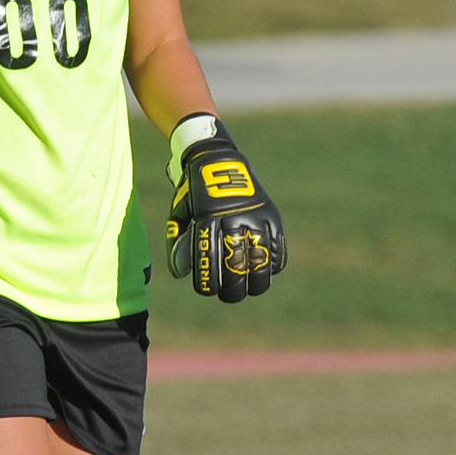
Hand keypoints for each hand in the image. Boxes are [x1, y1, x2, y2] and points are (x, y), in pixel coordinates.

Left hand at [165, 114, 285, 302]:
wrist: (217, 159)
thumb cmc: (193, 194)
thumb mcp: (180, 213)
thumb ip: (178, 244)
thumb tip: (180, 274)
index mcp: (207, 217)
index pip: (209, 259)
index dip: (209, 281)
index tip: (207, 290)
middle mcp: (233, 216)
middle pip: (237, 264)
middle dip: (233, 288)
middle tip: (228, 295)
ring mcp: (256, 215)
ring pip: (261, 259)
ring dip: (256, 281)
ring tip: (249, 289)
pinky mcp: (271, 214)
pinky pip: (277, 247)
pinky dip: (273, 263)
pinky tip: (264, 271)